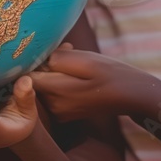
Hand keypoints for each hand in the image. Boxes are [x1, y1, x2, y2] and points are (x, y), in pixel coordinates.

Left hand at [30, 44, 155, 121]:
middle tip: (66, 48)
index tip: (47, 48)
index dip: (33, 59)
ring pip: (45, 85)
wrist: (134, 95)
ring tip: (74, 57)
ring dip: (54, 70)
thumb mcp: (85, 60)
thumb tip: (38, 57)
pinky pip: (54, 92)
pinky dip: (60, 80)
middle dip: (45, 63)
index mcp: (56, 93)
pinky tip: (76, 71)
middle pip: (36, 80)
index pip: (27, 76)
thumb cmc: (111, 74)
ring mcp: (60, 112)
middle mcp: (54, 107)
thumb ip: (57, 59)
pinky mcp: (66, 112)